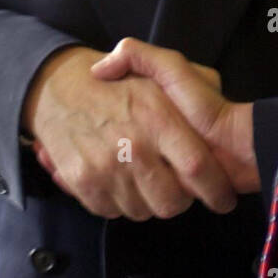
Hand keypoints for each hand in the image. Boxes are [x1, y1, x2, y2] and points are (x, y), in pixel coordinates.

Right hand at [22, 45, 238, 220]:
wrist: (55, 87)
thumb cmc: (118, 82)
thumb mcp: (163, 66)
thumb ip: (200, 76)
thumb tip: (221, 104)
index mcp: (158, 116)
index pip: (196, 166)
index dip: (214, 189)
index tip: (223, 197)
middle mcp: (132, 145)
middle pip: (170, 202)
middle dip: (180, 200)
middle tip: (177, 186)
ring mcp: (104, 166)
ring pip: (142, 211)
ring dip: (148, 201)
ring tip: (145, 177)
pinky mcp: (82, 181)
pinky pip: (112, 211)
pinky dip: (119, 201)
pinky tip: (120, 178)